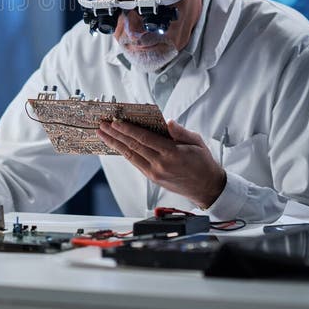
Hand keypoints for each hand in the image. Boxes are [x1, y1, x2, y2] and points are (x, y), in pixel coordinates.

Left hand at [97, 118, 225, 209]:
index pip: (145, 139)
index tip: (115, 121)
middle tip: (102, 125)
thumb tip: (167, 121)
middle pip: (133, 147)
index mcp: (172, 154)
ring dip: (115, 144)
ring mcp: (155, 173)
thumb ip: (180, 131)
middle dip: (115, 134)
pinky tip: (117, 145)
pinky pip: (135, 163)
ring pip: (130, 156)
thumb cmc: (203, 163)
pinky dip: (124, 153)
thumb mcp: (196, 142)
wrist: (206, 187)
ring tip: (103, 134)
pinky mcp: (153, 178)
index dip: (128, 129)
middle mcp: (161, 165)